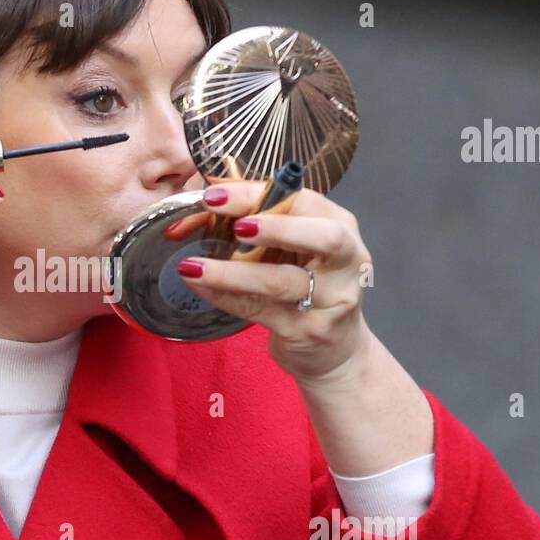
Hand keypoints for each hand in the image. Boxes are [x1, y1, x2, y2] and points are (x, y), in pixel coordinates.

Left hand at [175, 184, 373, 383]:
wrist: (335, 348)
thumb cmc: (309, 285)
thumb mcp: (296, 247)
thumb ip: (263, 219)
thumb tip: (211, 192)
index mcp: (341, 226)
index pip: (303, 200)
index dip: (258, 194)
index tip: (215, 194)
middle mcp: (346, 261)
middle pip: (322, 238)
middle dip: (276, 227)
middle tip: (235, 226)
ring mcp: (330, 300)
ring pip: (280, 281)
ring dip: (231, 272)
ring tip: (193, 266)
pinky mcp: (307, 331)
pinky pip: (259, 310)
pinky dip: (224, 297)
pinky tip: (199, 287)